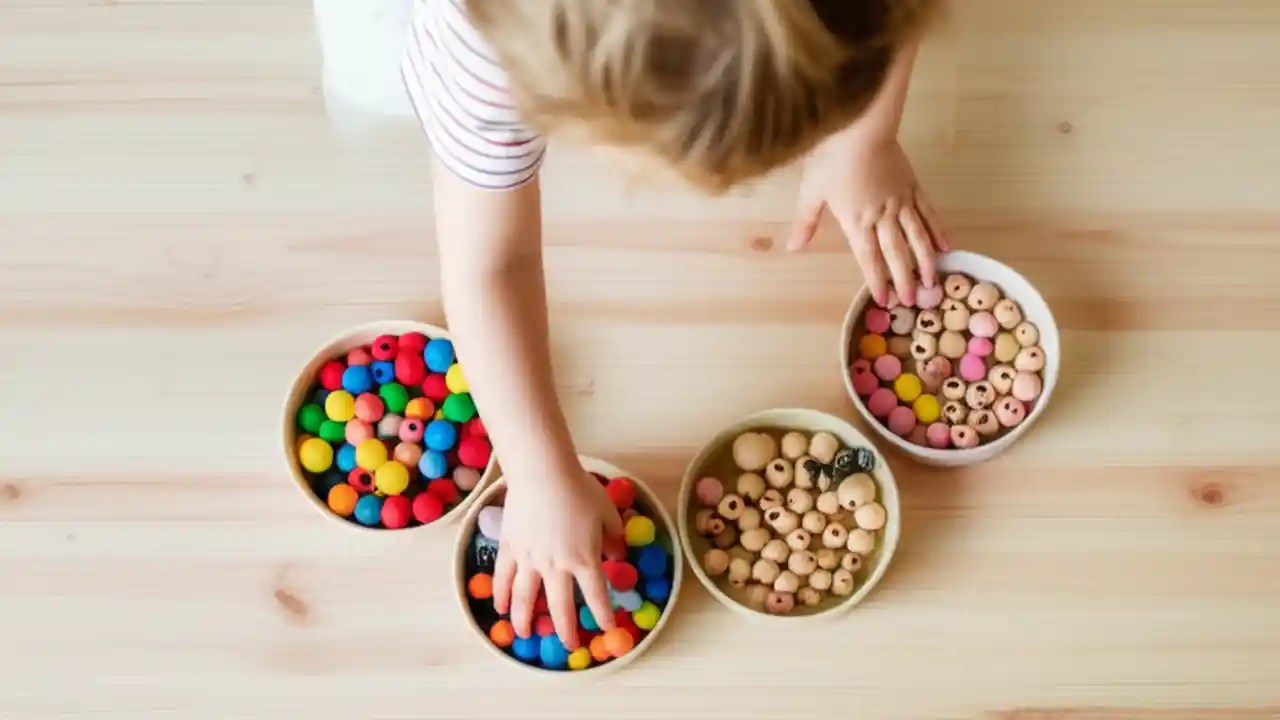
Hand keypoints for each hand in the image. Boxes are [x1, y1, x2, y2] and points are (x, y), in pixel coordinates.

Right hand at [493, 462, 622, 650]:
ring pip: (524, 598)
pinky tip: (498, 607)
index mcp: (584, 559)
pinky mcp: (510, 548)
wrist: (543, 473)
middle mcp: (555, 566)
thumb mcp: (608, 513)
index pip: (596, 596)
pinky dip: (500, 594)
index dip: (602, 615)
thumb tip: (617, 556)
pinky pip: (503, 576)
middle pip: (560, 606)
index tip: (606, 629)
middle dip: (565, 629)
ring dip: (524, 620)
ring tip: (523, 634)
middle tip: (567, 646)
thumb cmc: (579, 489)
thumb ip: (615, 539)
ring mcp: (529, 559)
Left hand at [788, 130, 949, 306]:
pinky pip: (928, 213)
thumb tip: (794, 247)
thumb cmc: (832, 157)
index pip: (868, 258)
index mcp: (856, 221)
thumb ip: (806, 221)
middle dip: (904, 279)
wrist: (861, 126)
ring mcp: (901, 201)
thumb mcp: (812, 191)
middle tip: (912, 301)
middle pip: (896, 253)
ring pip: (917, 237)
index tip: (883, 299)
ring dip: (925, 261)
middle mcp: (882, 216)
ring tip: (934, 282)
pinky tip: (947, 246)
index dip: (876, 280)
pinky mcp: (914, 186)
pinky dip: (937, 231)